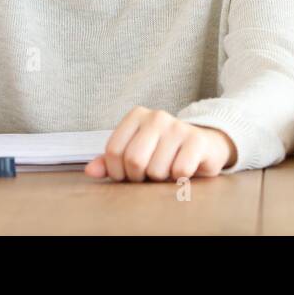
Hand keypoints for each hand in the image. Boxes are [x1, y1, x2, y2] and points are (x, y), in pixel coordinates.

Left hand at [83, 107, 236, 181]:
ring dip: (161, 179)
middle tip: (148, 174)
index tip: (129, 173)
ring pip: (156, 169)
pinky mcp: (197, 140)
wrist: (204, 147)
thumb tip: (90, 171)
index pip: (113, 151)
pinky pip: (179, 171)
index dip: (118, 172)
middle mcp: (157, 116)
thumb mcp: (135, 153)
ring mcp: (178, 126)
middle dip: (139, 177)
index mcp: (137, 115)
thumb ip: (110, 161)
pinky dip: (179, 179)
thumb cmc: (163, 152)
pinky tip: (184, 168)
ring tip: (168, 169)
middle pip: (134, 160)